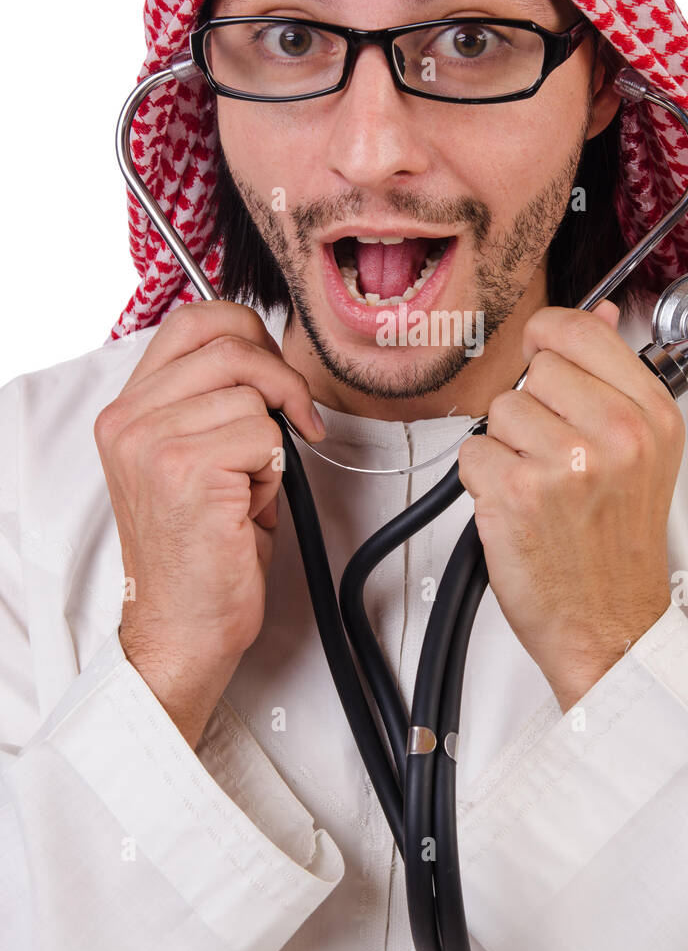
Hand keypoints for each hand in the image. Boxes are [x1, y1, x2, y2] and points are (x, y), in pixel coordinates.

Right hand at [94, 301, 324, 748]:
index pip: (192, 323)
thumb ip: (214, 402)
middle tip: (297, 421)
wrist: (184, 627)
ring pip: (253, 395)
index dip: (248, 334)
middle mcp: (129, 420)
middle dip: (281, 381)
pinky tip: (248, 505)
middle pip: (230, 345)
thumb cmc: (202, 552)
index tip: (275, 374)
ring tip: (248, 486)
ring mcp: (152, 442)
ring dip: (272, 442)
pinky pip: (264, 436)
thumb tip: (272, 361)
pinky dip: (273, 470)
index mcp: (128, 411)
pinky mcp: (185, 470)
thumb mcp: (197, 459)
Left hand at [456, 301, 684, 710]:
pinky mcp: (515, 492)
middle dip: (531, 407)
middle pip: (533, 368)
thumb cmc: (619, 544)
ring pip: (498, 410)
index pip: (580, 329)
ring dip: (505, 447)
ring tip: (540, 485)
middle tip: (555, 455)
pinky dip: (483, 480)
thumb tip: (596, 312)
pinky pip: (471, 451)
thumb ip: (615, 377)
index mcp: (651, 415)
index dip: (548, 340)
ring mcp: (564, 462)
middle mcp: (614, 434)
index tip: (546, 361)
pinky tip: (517, 507)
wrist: (609, 623)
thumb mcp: (644, 451)